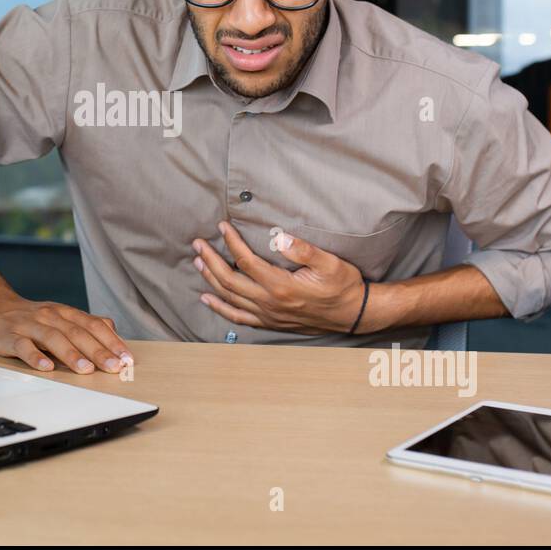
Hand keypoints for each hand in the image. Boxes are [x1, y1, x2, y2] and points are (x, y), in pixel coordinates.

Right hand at [0, 299, 133, 373]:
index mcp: (65, 313)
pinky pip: (23, 346)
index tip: (127, 358)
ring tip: (86, 370)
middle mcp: (50, 317)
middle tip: (115, 367)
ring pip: (53, 338)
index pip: (93, 325)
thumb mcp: (60, 316)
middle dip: (98, 351)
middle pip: (77, 332)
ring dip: (71, 354)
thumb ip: (84, 324)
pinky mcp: (9, 336)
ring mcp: (29, 326)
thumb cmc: (31, 318)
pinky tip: (46, 368)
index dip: (111, 341)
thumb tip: (113, 330)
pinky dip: (35, 357)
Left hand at [191, 221, 374, 334]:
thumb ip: (303, 250)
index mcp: (281, 286)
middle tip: (198, 243)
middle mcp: (269, 303)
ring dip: (210, 279)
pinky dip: (220, 307)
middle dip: (210, 259)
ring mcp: (267, 315)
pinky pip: (238, 317)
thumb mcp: (330, 263)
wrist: (353, 315)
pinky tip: (208, 298)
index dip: (231, 242)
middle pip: (229, 280)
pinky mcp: (270, 322)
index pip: (246, 261)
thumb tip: (278, 237)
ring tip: (197, 262)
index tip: (222, 227)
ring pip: (229, 298)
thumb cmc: (343, 285)